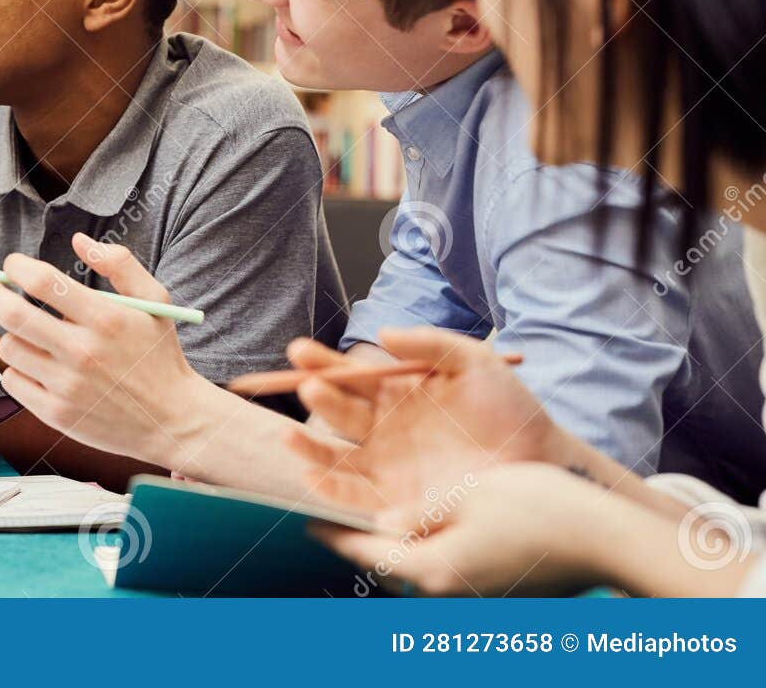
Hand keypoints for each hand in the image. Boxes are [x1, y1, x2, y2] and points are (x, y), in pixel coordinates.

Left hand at [0, 233, 211, 467]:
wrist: (171, 421)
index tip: (14, 266)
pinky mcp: (56, 414)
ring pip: (8, 347)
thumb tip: (79, 240)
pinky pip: (12, 382)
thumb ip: (120, 263)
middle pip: (11, 313)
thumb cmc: (158, 355)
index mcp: (105, 318)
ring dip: (10, 333)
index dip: (16, 266)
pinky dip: (17, 368)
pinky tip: (36, 363)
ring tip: (27, 331)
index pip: (41, 281)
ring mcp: (67, 386)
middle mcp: (82, 352)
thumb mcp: (156, 301)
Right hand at [284, 326, 564, 511]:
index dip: (321, 363)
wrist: (541, 460)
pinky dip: (330, 488)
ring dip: (309, 445)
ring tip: (291, 436)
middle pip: (338, 410)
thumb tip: (382, 333)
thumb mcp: (474, 362)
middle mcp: (384, 426)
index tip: (298, 352)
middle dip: (318, 397)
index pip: (350, 374)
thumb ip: (430, 342)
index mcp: (396, 391)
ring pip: (335, 453)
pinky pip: (355, 494)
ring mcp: (387, 463)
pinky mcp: (397, 499)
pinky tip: (312, 476)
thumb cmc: (510, 408)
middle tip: (308, 386)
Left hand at [312, 462, 643, 596]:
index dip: (334, 532)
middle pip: (388, 567)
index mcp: (433, 570)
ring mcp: (474, 595)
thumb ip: (417, 512)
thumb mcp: (465, 495)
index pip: (366, 554)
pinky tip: (425, 524)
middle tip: (337, 513)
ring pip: (417, 568)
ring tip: (375, 516)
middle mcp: (448, 593)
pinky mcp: (494, 590)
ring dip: (395, 545)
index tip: (308, 518)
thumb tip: (382, 523)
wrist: (603, 537)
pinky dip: (426, 547)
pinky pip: (445, 568)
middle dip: (362, 541)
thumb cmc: (534, 506)